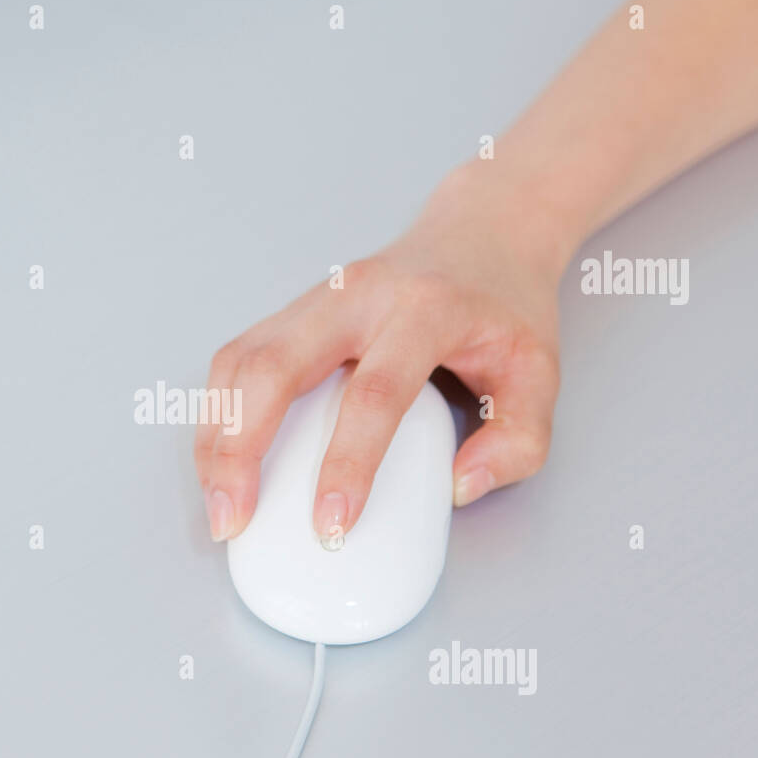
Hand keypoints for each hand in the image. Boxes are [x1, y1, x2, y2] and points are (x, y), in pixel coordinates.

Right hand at [195, 163, 572, 543]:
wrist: (480, 232)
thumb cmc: (505, 307)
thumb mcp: (541, 373)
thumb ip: (517, 441)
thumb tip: (459, 488)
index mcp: (424, 310)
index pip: (373, 393)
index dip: (347, 464)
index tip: (331, 525)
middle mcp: (356, 295)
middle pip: (274, 367)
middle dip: (240, 450)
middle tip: (232, 518)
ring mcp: (314, 298)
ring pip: (240, 361)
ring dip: (216, 434)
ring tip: (219, 500)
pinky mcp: (290, 310)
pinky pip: (236, 360)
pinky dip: (219, 413)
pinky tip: (220, 457)